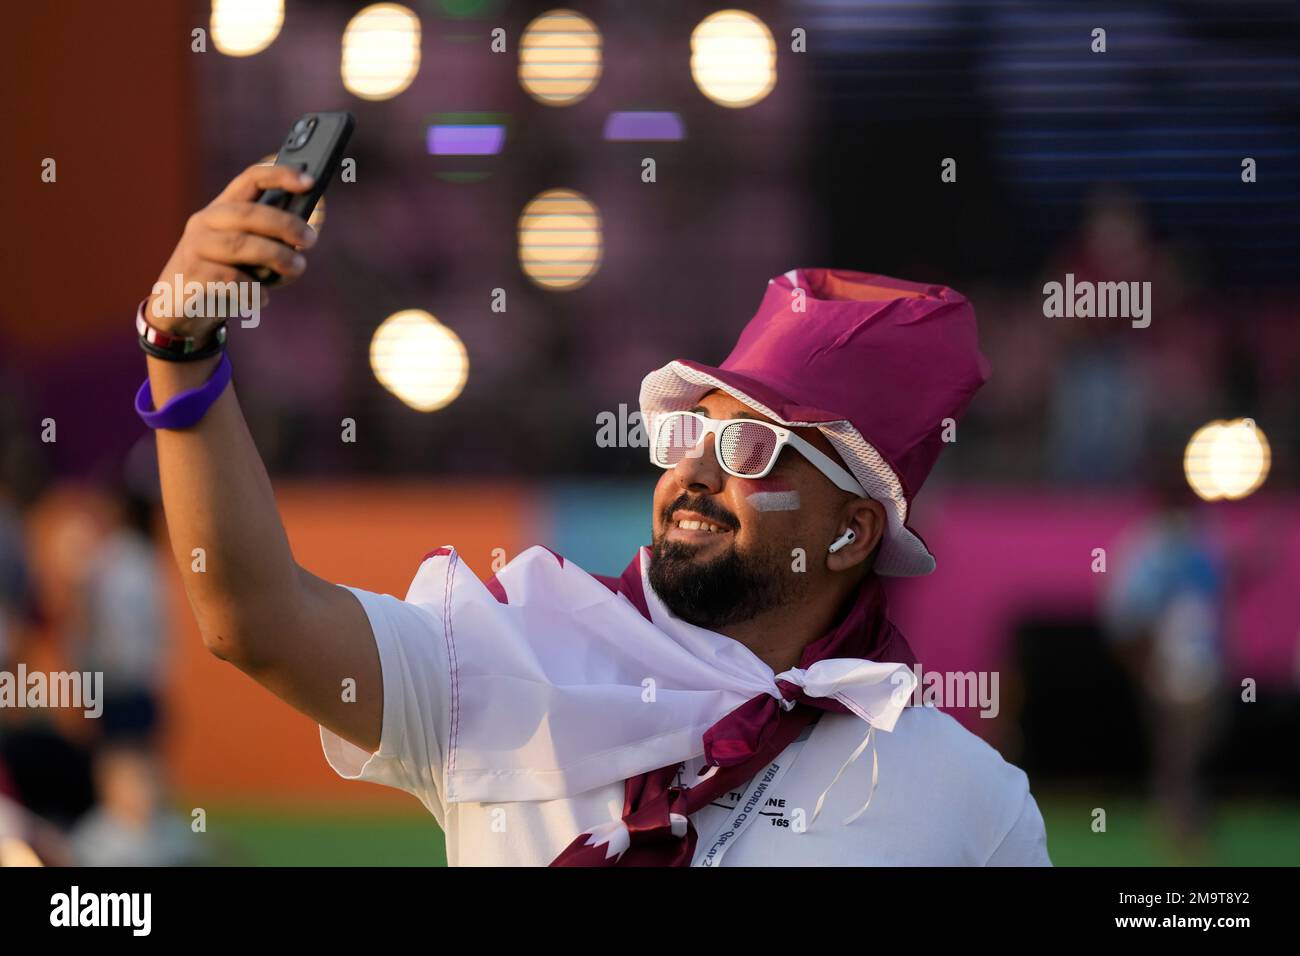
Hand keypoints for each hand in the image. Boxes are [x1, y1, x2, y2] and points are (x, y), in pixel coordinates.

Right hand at [145, 163, 318, 335]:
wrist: (179, 307)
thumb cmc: (223, 276)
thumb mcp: (245, 254)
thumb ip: (269, 241)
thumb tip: (304, 238)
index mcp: (222, 210)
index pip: (250, 180)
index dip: (280, 175)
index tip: (309, 181)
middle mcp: (205, 223)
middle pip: (247, 213)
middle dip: (284, 224)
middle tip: (310, 239)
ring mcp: (195, 248)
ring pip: (239, 245)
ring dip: (276, 256)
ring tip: (296, 269)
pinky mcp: (191, 276)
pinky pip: (230, 279)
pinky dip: (253, 289)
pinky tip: (261, 298)